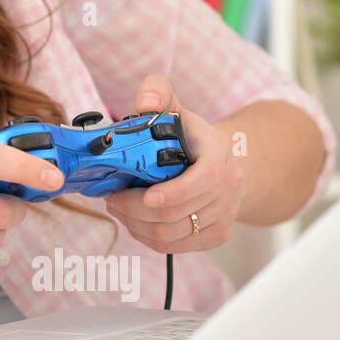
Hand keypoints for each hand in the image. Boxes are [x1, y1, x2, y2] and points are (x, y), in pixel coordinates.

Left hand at [102, 74, 243, 252]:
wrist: (226, 164)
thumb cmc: (191, 136)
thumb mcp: (176, 109)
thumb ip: (158, 93)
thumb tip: (145, 102)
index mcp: (218, 153)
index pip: (203, 180)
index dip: (173, 193)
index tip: (146, 196)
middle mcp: (228, 187)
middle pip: (177, 213)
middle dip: (135, 209)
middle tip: (111, 197)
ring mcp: (224, 214)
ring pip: (171, 234)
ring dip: (135, 224)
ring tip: (117, 207)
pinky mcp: (216, 235)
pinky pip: (174, 247)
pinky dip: (146, 237)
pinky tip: (133, 221)